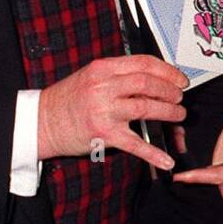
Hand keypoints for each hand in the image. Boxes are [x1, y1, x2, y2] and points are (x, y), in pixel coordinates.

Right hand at [37, 55, 186, 170]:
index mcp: (103, 68)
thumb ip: (119, 75)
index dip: (167, 71)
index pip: (144, 63)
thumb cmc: (69, 98)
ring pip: (146, 108)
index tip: (180, 78)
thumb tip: (155, 79)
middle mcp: (104, 87)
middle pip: (148, 84)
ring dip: (169, 112)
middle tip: (181, 97)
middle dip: (171, 90)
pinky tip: (166, 160)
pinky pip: (135, 144)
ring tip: (178, 115)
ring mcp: (104, 111)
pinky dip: (154, 154)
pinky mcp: (103, 134)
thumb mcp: (92, 76)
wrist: (41, 122)